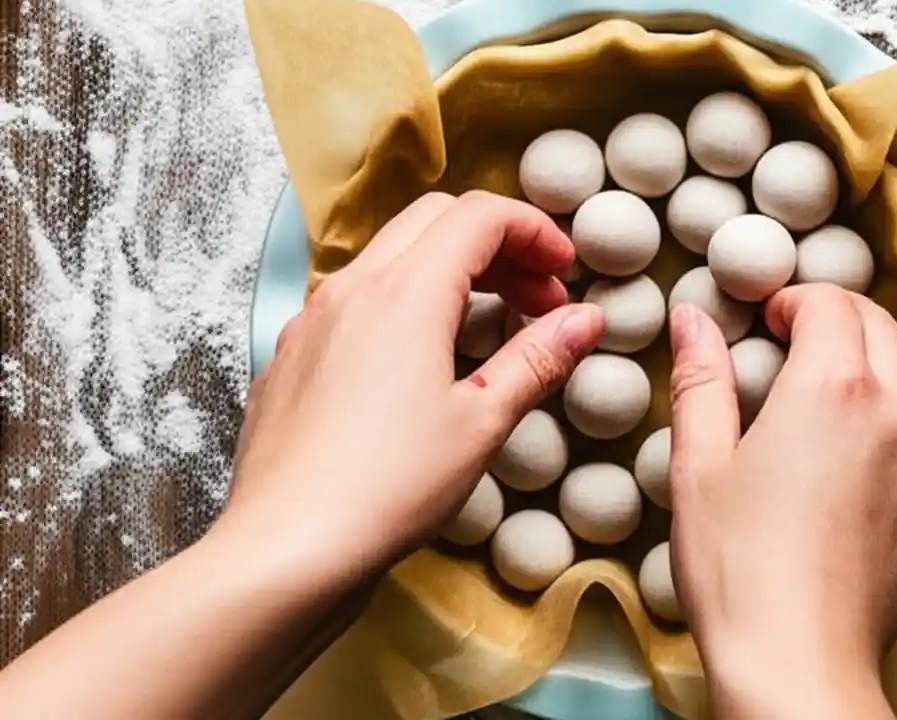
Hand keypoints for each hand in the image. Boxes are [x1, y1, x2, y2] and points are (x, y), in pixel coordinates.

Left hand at [222, 190, 603, 579]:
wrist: (283, 551)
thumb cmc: (386, 490)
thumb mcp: (482, 423)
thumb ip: (537, 360)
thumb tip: (584, 320)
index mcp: (403, 292)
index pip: (478, 216)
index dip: (534, 231)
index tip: (565, 269)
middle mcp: (350, 290)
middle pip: (433, 222)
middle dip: (497, 246)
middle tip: (538, 298)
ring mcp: (312, 322)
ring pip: (391, 259)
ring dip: (451, 274)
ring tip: (490, 331)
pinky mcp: (292, 359)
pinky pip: (356, 304)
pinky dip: (406, 307)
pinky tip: (425, 366)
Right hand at [667, 284, 896, 717]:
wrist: (800, 666)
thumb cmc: (739, 569)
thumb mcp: (699, 466)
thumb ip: (701, 380)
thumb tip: (693, 321)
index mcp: (836, 388)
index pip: (830, 303)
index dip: (794, 298)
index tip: (765, 319)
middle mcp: (896, 413)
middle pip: (878, 327)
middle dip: (835, 318)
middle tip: (789, 340)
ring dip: (863, 369)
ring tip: (811, 402)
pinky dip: (883, 423)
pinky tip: (840, 462)